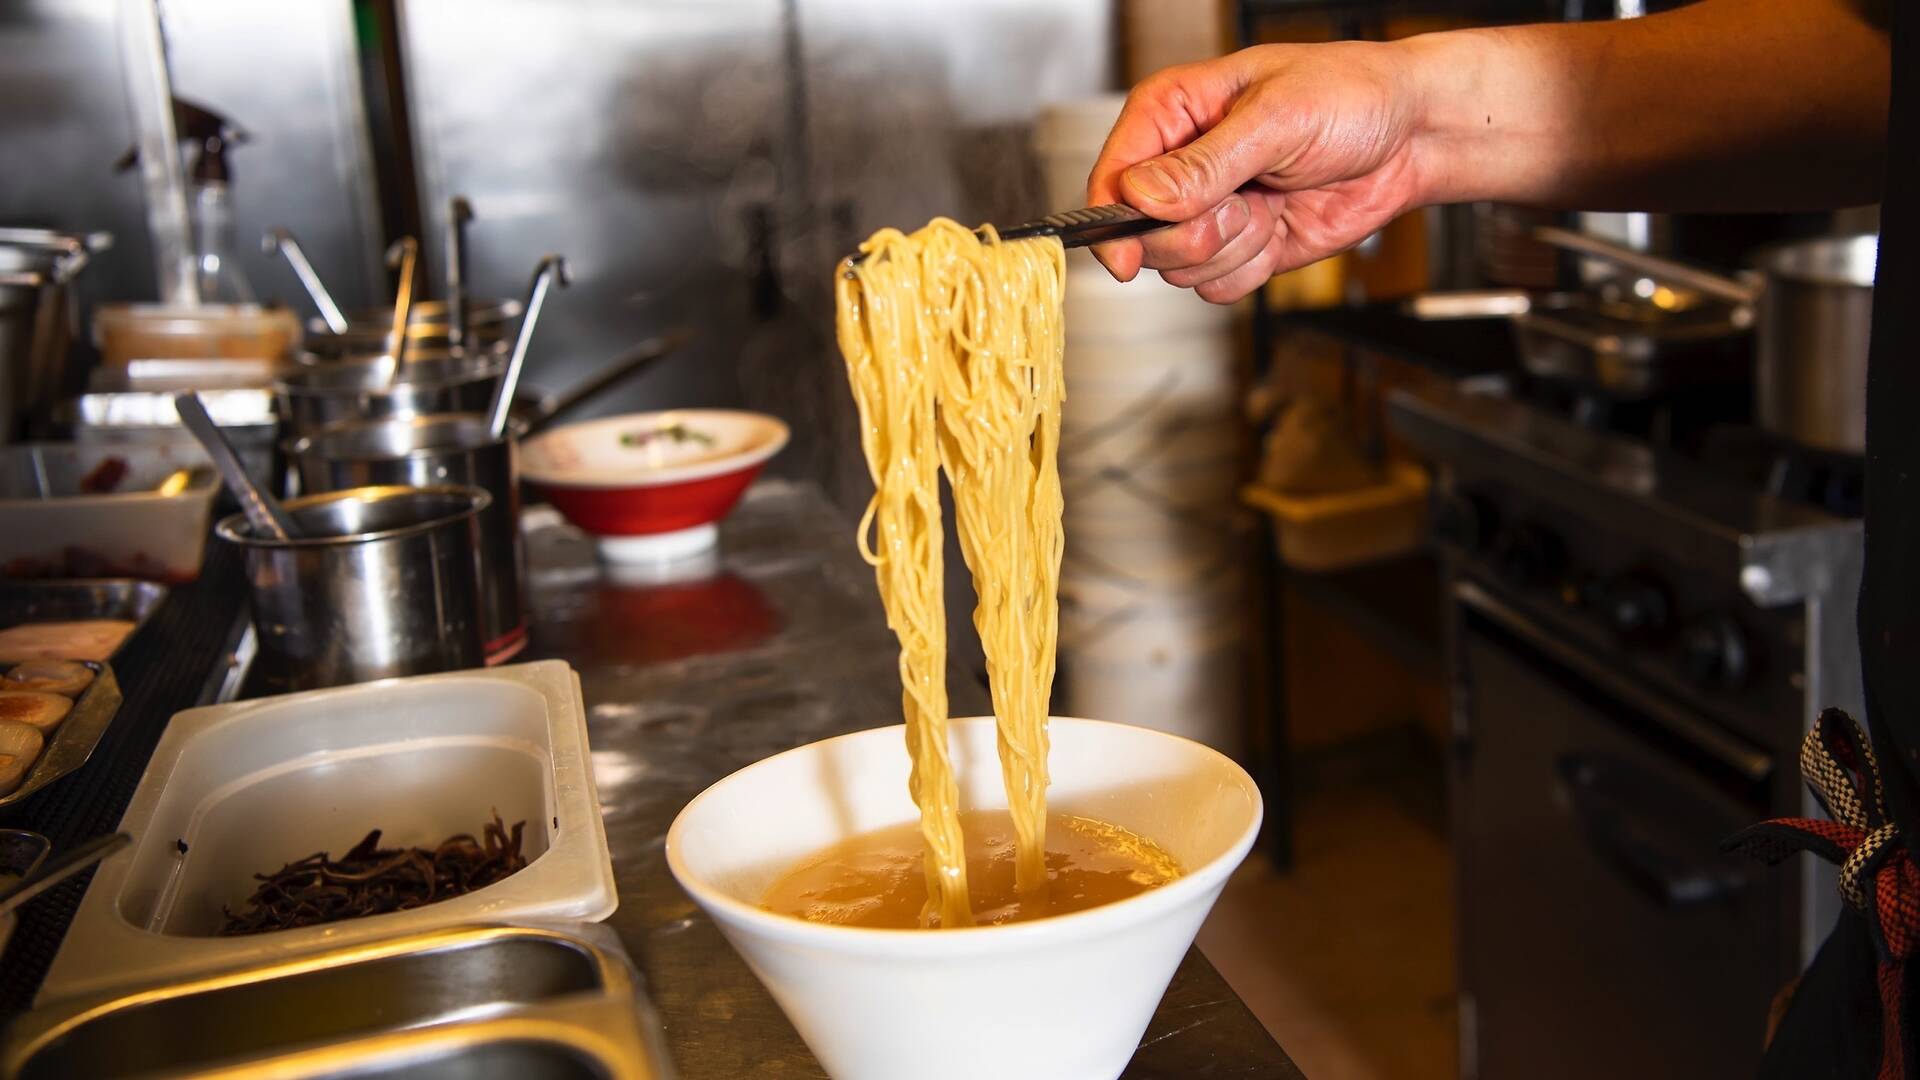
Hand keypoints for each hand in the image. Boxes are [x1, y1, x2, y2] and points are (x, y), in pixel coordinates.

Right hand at [1087, 42, 1428, 302]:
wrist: (1410, 137)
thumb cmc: (1350, 96)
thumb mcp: (1276, 118)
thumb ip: (1204, 163)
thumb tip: (1141, 196)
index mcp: (1172, 113)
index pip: (1111, 177)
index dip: (1111, 221)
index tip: (1126, 253)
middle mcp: (1179, 166)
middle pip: (1138, 234)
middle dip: (1194, 232)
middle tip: (1242, 203)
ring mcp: (1208, 211)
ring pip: (1177, 266)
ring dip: (1232, 248)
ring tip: (1271, 202)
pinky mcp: (1238, 247)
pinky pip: (1214, 287)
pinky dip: (1251, 269)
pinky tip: (1279, 229)